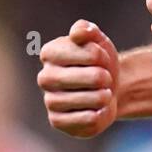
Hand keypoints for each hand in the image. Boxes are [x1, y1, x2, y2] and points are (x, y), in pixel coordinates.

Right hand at [37, 20, 118, 137]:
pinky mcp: (58, 121)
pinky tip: (97, 109)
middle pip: (94, 78)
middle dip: (107, 78)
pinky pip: (88, 120)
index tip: (100, 58)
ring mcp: (50, 101)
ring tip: (102, 93)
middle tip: (104, 78)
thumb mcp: (97, 40)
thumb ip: (87, 30)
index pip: (92, 54)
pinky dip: (100, 114)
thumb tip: (77, 34)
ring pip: (93, 100)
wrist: (105, 88)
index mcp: (50, 52)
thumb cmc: (98, 61)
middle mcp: (45, 77)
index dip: (104, 57)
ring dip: (105, 97)